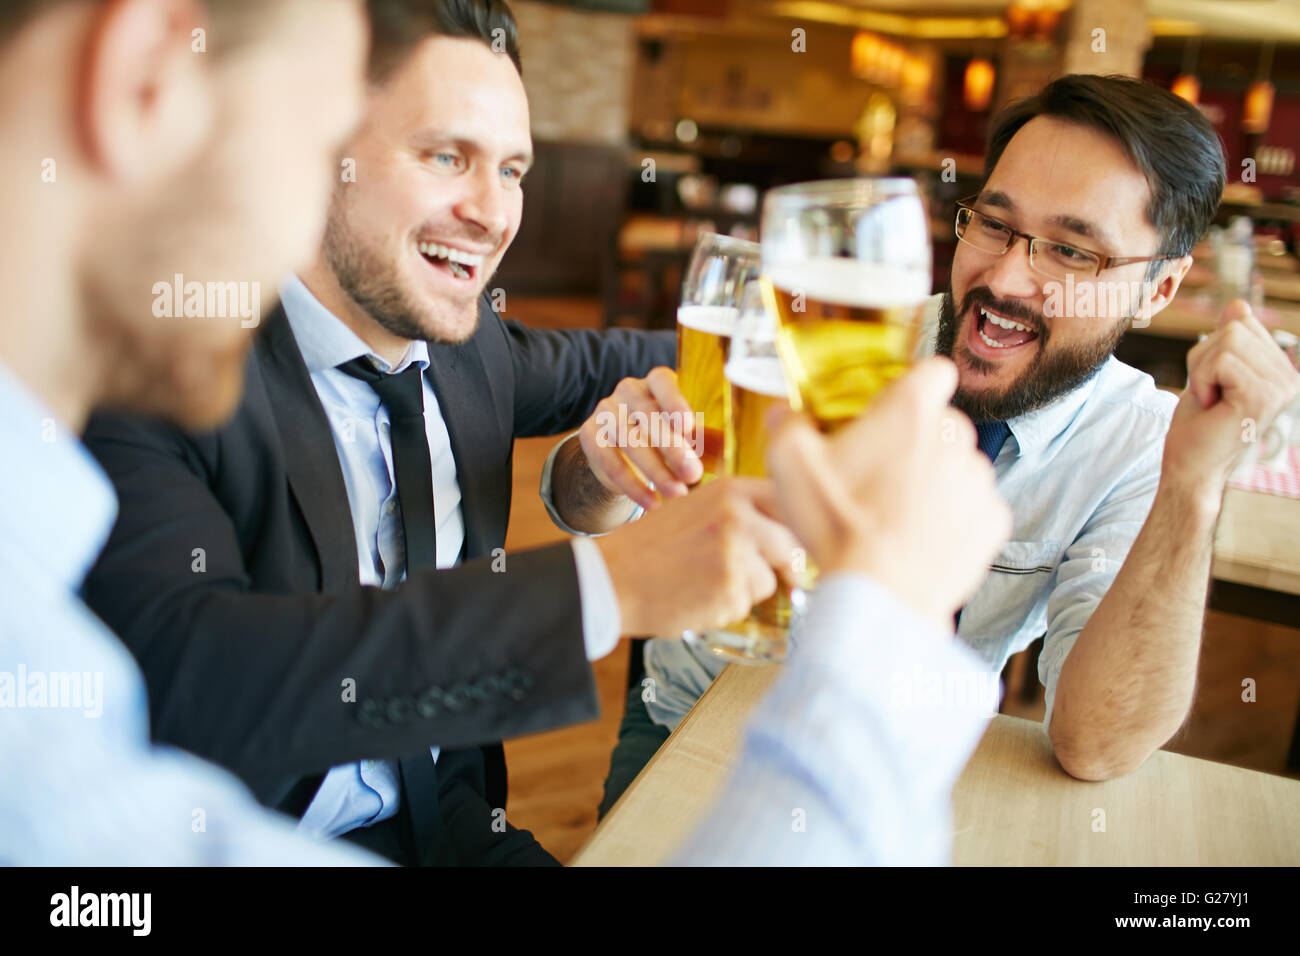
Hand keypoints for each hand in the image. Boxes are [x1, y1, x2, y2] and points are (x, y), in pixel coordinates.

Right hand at [578, 368, 702, 510]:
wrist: (622, 450)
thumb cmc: (667, 438)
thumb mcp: (688, 434)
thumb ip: (708, 439)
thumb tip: (738, 452)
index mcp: (657, 382)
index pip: (662, 381)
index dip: (674, 401)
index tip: (687, 425)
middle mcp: (628, 390)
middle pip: (647, 415)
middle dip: (671, 447)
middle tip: (693, 473)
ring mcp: (606, 411)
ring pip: (628, 440)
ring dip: (655, 471)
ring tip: (677, 493)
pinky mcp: (590, 436)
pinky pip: (609, 462)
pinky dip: (631, 486)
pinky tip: (652, 503)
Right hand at [594, 477, 800, 636]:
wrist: (611, 578)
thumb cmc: (652, 549)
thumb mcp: (696, 510)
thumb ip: (740, 514)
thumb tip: (790, 535)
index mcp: (730, 490)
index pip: (789, 503)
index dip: (794, 528)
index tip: (790, 544)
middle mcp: (738, 515)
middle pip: (792, 544)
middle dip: (782, 564)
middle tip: (756, 574)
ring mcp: (736, 551)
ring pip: (771, 579)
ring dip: (748, 589)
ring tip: (708, 583)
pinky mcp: (730, 587)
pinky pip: (747, 604)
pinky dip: (728, 608)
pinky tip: (698, 598)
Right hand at [765, 357, 1011, 631]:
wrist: (879, 595)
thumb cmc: (838, 527)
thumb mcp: (789, 466)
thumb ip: (786, 426)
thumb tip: (783, 414)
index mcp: (911, 411)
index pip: (933, 371)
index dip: (912, 388)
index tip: (891, 410)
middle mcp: (956, 437)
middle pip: (941, 424)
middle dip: (914, 442)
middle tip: (877, 472)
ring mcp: (978, 481)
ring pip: (958, 466)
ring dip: (934, 480)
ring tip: (895, 512)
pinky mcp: (992, 521)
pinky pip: (973, 507)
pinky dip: (952, 518)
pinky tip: (919, 535)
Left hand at [1163, 300, 1299, 506]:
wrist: (1190, 468)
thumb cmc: (1198, 426)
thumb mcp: (1210, 371)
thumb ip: (1228, 340)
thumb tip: (1239, 304)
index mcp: (1280, 369)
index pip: (1242, 321)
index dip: (1211, 349)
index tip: (1213, 383)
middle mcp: (1290, 377)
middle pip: (1236, 327)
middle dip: (1205, 357)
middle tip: (1209, 393)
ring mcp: (1281, 386)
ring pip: (1228, 340)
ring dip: (1202, 370)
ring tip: (1211, 400)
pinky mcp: (1263, 396)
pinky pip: (1221, 360)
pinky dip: (1202, 380)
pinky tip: (1211, 405)